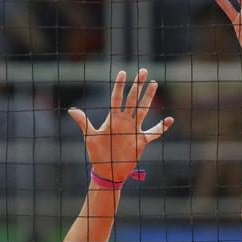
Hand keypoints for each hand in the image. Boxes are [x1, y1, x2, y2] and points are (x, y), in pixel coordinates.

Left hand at [67, 69, 172, 183]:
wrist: (107, 171)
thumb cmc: (97, 154)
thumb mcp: (90, 137)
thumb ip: (84, 123)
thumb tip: (71, 110)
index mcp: (113, 119)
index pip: (116, 98)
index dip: (119, 86)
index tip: (123, 72)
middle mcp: (124, 121)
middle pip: (133, 99)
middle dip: (138, 85)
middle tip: (143, 71)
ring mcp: (134, 130)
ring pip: (144, 110)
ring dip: (148, 97)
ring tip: (154, 83)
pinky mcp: (141, 141)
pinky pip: (154, 132)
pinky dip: (162, 127)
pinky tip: (169, 119)